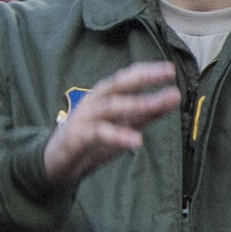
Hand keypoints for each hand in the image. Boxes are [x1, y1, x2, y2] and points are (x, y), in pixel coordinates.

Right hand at [41, 60, 181, 183]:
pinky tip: (136, 141)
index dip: (148, 71)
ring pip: (111, 106)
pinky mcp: (77, 137)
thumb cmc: (93, 139)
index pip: (127, 78)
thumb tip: (174, 98)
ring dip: (136, 104)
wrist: (56, 162)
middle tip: (168, 73)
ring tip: (158, 104)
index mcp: (105, 95)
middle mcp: (94, 101)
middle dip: (143, 77)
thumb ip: (147, 113)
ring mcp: (84, 117)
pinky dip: (118, 135)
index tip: (171, 69)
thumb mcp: (124, 124)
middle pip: (119, 84)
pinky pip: (99, 133)